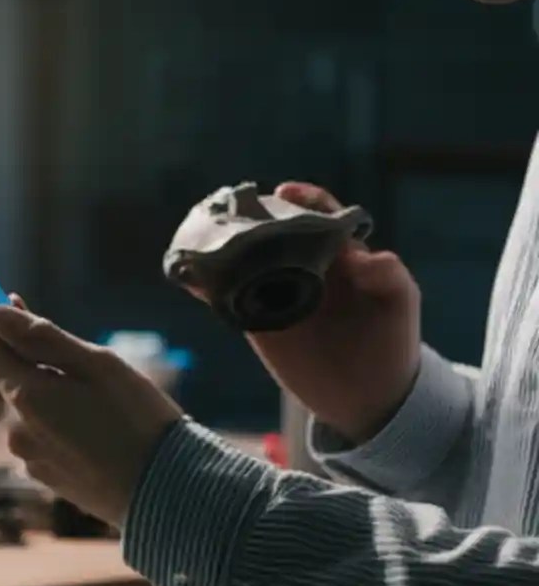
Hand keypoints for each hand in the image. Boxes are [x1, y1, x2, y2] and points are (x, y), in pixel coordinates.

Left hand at [0, 295, 182, 526]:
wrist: (165, 492)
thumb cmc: (139, 419)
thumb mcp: (98, 365)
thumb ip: (44, 338)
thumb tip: (0, 313)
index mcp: (26, 396)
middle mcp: (15, 428)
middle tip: (9, 318)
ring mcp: (25, 455)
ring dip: (6, 374)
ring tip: (40, 356)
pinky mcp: (40, 473)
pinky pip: (19, 429)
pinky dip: (24, 403)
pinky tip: (58, 398)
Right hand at [207, 183, 420, 443]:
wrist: (368, 394)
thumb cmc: (390, 340)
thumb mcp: (400, 303)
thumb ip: (389, 275)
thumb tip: (363, 256)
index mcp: (338, 251)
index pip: (317, 212)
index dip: (303, 198)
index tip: (287, 191)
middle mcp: (302, 264)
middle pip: (272, 228)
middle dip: (253, 214)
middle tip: (236, 211)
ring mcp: (275, 291)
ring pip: (243, 258)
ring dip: (221, 244)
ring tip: (201, 234)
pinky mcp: (254, 320)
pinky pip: (224, 297)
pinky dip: (203, 286)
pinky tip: (187, 276)